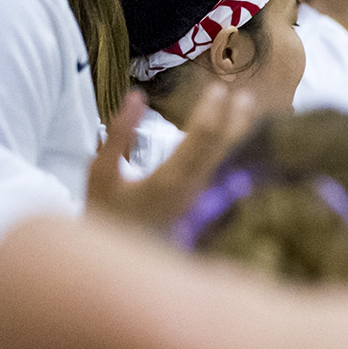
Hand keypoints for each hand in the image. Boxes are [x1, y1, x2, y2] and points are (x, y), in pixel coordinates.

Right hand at [85, 86, 256, 228]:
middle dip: (233, 119)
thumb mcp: (100, 171)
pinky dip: (224, 144)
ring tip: (247, 107)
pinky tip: (230, 132)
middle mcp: (189, 187)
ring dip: (234, 130)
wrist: (116, 259)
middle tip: (247, 96)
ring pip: (221, 157)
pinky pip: (214, 165)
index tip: (219, 89)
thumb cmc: (103, 211)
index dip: (212, 111)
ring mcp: (195, 195)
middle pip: (219, 147)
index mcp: (169, 179)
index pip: (199, 138)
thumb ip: (120, 132)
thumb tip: (137, 96)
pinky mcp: (193, 198)